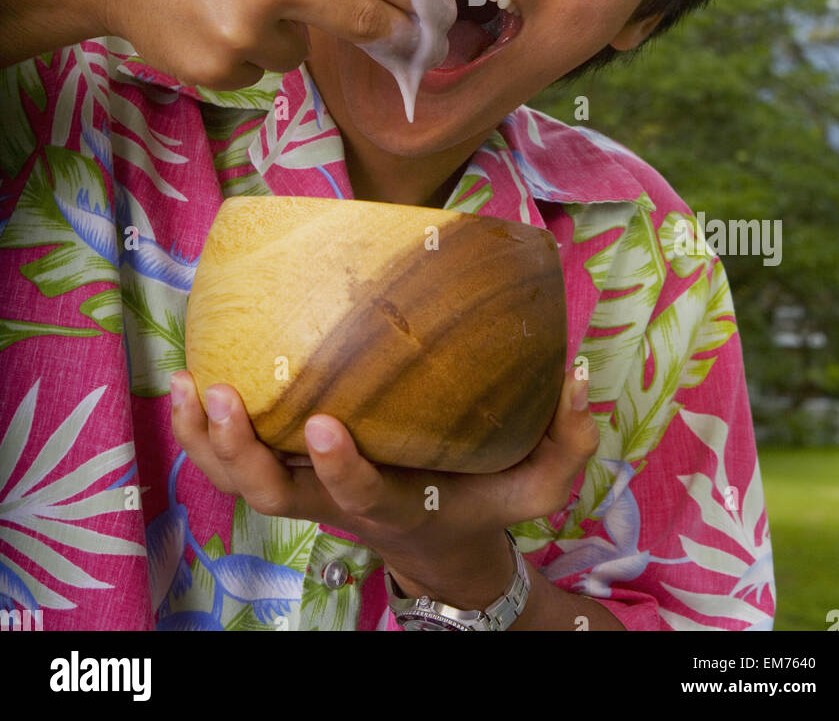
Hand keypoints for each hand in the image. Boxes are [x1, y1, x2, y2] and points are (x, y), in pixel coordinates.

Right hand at [85, 0, 418, 89]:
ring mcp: (248, 30)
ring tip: (234, 3)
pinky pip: (259, 70)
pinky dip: (244, 54)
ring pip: (301, 51)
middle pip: (364, 21)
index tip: (427, 10)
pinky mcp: (221, 68)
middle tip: (405, 39)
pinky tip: (207, 23)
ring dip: (286, 35)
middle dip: (391, 32)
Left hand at [169, 366, 597, 605]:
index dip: (339, 469)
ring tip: (189, 382)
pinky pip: (227, 461)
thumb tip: (576, 372)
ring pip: (237, 482)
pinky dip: (200, 431)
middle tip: (224, 395)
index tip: (322, 426)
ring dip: (206, 439)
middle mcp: (336, 504)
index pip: (362, 498)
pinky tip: (186, 381)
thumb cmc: (484, 500)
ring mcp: (304, 491)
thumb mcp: (537, 484)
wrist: (437, 543)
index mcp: (396, 506)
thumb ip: (567, 439)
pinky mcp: (286, 469)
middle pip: (273, 497)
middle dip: (241, 452)